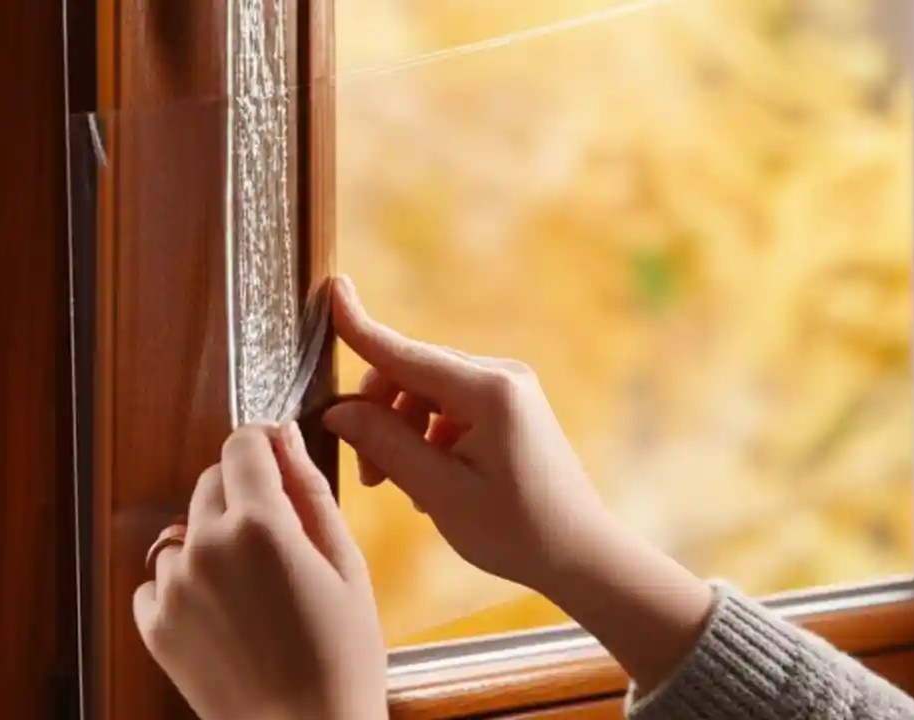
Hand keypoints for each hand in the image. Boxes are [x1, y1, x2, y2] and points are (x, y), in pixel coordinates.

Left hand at [134, 423, 386, 719]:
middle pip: (211, 482)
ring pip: (184, 532)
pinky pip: (158, 581)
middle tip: (279, 542)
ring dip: (211, 543)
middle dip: (242, 496)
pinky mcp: (154, 625)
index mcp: (261, 525)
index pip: (242, 445)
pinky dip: (185, 586)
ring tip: (252, 590)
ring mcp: (174, 588)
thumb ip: (310, 491)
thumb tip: (285, 436)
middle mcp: (207, 547)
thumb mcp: (347, 565)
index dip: (262, 445)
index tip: (275, 460)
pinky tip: (224, 615)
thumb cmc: (341, 659)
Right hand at [323, 277, 604, 593]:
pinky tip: (427, 480)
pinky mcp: (509, 407)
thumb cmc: (517, 530)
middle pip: (412, 374)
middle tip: (368, 474)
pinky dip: (426, 436)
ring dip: (400, 430)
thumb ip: (386, 444)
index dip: (361, 328)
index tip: (333, 291)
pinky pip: (448, 407)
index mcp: (489, 391)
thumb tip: (337, 411)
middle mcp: (501, 376)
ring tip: (396, 484)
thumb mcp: (441, 493)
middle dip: (378, 416)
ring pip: (426, 392)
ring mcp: (508, 389)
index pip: (406, 354)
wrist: (580, 554)